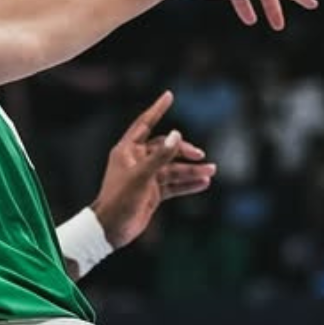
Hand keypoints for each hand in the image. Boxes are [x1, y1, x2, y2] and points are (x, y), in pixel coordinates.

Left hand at [90, 91, 214, 248]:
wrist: (112, 228)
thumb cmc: (120, 199)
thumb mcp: (142, 176)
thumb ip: (161, 155)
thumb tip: (178, 134)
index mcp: (127, 150)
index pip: (145, 124)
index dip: (157, 109)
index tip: (169, 95)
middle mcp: (137, 160)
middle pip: (165, 148)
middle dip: (184, 151)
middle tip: (201, 156)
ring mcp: (146, 177)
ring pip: (173, 168)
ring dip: (191, 170)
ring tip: (211, 171)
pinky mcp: (152, 192)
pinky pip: (173, 184)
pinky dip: (188, 183)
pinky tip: (204, 183)